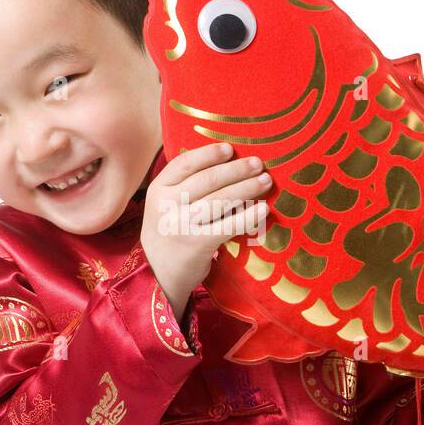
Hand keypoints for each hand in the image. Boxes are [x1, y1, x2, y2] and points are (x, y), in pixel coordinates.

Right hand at [140, 142, 271, 323]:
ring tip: (266, 181)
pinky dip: (248, 216)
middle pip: (207, 180)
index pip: (184, 163)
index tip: (230, 148)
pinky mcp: (197, 244)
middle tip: (258, 163)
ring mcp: (181, 225)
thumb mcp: (165, 206)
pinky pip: (228, 225)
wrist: (157, 276)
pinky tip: (263, 209)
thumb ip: (183, 185)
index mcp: (158, 190)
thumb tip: (223, 161)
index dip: (209, 154)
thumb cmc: (169, 234)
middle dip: (236, 169)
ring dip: (247, 188)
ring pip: (220, 200)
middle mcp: (166, 205)